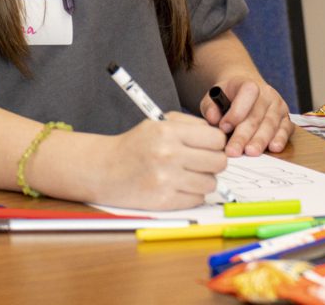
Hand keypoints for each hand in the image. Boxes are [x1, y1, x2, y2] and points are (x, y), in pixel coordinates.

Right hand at [93, 114, 227, 208]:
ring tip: (189, 175)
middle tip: (203, 162)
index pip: (216, 139)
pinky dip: (193, 194)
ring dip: (204, 180)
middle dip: (214, 162)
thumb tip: (221, 137)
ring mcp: (166, 180)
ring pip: (210, 183)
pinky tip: (179, 187)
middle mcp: (168, 155)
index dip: (217, 143)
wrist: (104, 170)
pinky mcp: (163, 201)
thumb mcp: (160, 123)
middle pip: (219, 162)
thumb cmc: (136, 145)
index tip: (210, 146)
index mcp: (169, 132)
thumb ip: (191, 125)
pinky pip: (197, 199)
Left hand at [199, 76, 291, 155]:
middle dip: (244, 135)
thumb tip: (213, 118)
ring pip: (270, 124)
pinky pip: (286, 128)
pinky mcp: (286, 118)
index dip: (236, 111)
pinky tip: (274, 148)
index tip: (223, 128)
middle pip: (256, 116)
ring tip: (250, 152)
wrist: (246, 92)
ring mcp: (278, 106)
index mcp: (248, 83)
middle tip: (233, 151)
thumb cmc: (229, 98)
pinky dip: (281, 138)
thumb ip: (210, 106)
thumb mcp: (214, 97)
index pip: (247, 93)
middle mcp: (267, 93)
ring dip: (260, 140)